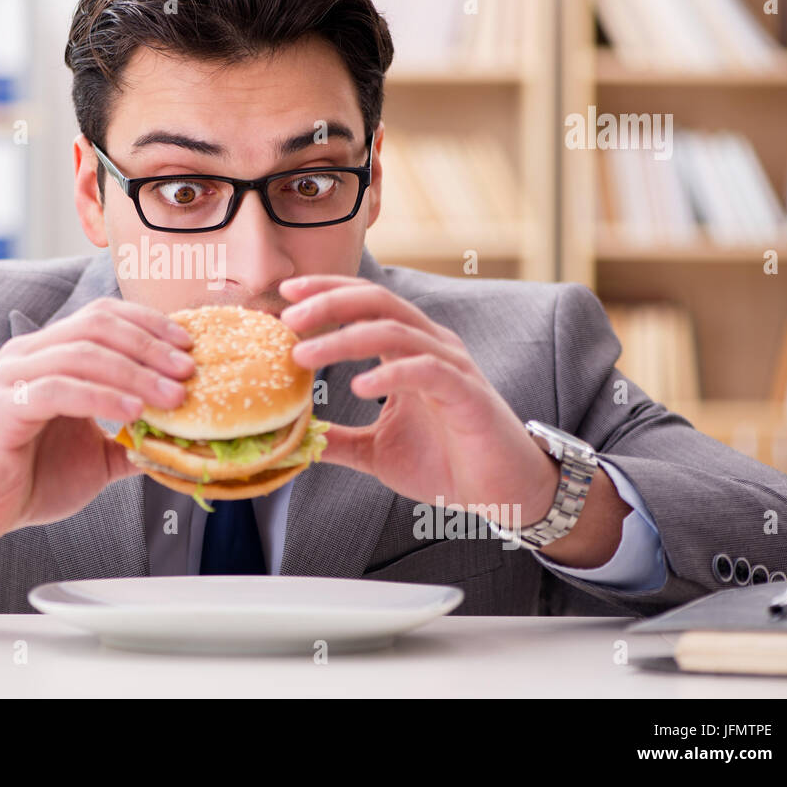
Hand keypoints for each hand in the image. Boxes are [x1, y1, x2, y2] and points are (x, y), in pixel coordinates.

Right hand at [0, 297, 194, 554]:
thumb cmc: (33, 478)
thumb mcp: (98, 455)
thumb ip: (135, 439)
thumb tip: (185, 439)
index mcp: (49, 353)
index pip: (104, 316)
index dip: (149, 325)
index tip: (189, 346)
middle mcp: (29, 354)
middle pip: (98, 327)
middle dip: (150, 346)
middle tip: (188, 371)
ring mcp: (13, 377)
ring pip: (82, 353)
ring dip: (135, 372)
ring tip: (171, 396)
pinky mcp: (4, 408)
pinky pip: (59, 389)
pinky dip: (102, 397)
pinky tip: (133, 411)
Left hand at [279, 275, 558, 524]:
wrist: (503, 494)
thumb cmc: (447, 463)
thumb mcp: (376, 452)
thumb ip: (337, 439)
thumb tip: (293, 437)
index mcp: (409, 349)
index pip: (365, 302)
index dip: (325, 292)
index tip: (284, 295)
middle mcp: (431, 346)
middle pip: (377, 301)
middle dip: (329, 303)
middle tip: (287, 317)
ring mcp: (452, 367)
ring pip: (395, 331)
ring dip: (344, 338)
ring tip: (304, 354)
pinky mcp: (468, 395)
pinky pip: (427, 371)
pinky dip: (391, 372)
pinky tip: (359, 385)